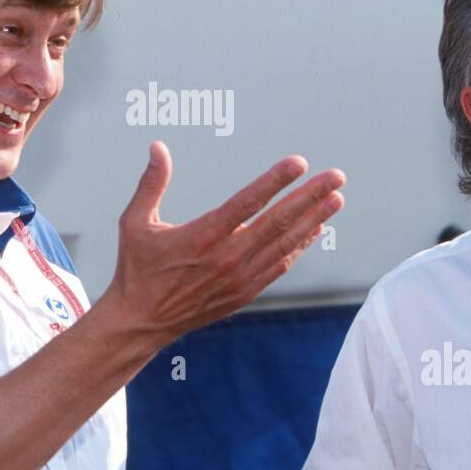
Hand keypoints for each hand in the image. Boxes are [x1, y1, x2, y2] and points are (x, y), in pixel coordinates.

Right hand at [101, 141, 344, 345]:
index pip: (247, 202)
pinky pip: (279, 266)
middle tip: (336, 176)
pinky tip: (316, 230)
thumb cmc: (137, 269)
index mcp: (202, 237)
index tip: (299, 163)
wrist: (141, 322)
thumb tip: (157, 146)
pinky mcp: (244, 293)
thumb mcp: (134, 223)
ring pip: (285, 244)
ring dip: (314, 220)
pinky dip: (300, 247)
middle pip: (278, 222)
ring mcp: (239, 278)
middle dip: (311, 197)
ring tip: (336, 199)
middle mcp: (226, 258)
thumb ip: (151, 184)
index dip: (275, 181)